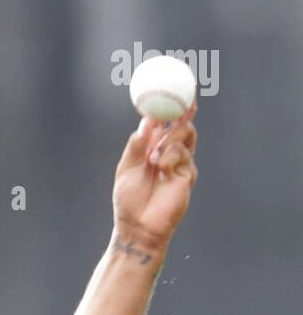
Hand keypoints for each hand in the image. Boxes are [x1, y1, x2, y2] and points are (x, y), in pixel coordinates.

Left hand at [112, 103, 197, 252]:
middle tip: (180, 100)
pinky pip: (183, 154)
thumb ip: (137, 145)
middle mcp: (168, 152)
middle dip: (182, 109)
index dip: (169, 105)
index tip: (170, 87)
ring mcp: (180, 162)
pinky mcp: (188, 174)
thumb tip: (147, 121)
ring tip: (155, 156)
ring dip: (171, 138)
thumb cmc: (129, 200)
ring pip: (185, 134)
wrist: (138, 227)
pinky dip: (171, 156)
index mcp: (152, 147)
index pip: (164, 122)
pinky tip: (161, 166)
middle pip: (181, 123)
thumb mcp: (127, 168)